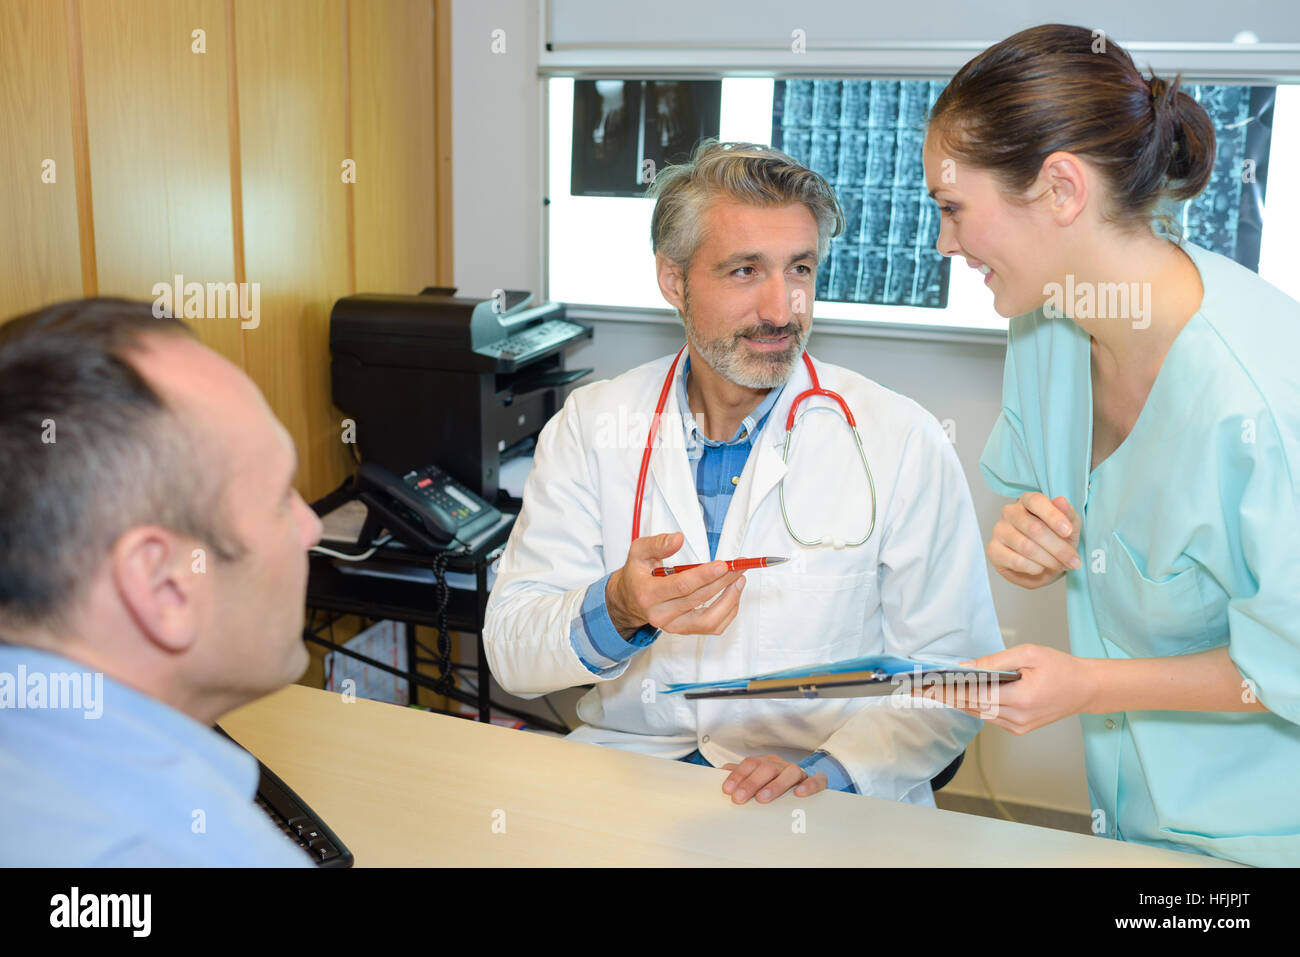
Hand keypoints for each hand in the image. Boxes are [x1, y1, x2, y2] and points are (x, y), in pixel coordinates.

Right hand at [606, 532, 744, 638]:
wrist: (630, 599)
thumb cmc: (637, 574)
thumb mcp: (638, 552)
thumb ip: (657, 543)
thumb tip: (678, 539)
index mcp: (648, 594)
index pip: (681, 586)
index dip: (704, 575)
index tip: (723, 565)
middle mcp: (660, 614)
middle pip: (699, 599)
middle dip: (723, 580)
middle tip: (738, 565)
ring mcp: (674, 625)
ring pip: (710, 620)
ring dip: (730, 599)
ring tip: (739, 579)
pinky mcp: (685, 630)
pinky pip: (713, 627)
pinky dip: (728, 611)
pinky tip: (733, 593)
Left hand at [720, 754, 827, 804]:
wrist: (802, 785)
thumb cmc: (773, 784)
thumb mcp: (756, 780)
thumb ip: (740, 776)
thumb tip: (720, 773)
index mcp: (765, 763)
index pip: (749, 764)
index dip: (738, 776)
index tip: (727, 790)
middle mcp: (780, 765)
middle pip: (766, 768)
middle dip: (751, 783)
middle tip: (739, 799)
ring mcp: (798, 773)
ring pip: (790, 772)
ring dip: (775, 785)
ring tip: (763, 799)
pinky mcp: (815, 782)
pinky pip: (817, 780)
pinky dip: (810, 785)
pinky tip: (799, 794)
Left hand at [923, 644, 1099, 734]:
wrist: (1086, 689)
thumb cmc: (1062, 668)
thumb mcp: (1029, 654)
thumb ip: (995, 661)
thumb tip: (966, 667)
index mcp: (1021, 698)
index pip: (974, 695)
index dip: (948, 690)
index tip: (927, 685)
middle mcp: (1018, 717)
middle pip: (972, 705)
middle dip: (945, 695)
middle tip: (920, 688)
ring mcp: (1018, 726)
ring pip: (978, 713)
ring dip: (956, 701)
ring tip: (932, 689)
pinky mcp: (1018, 728)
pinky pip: (989, 716)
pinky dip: (973, 705)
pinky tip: (958, 695)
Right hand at [987, 492, 1080, 588]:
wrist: (1043, 564)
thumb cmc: (1055, 540)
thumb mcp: (1070, 527)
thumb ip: (1067, 514)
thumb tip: (1061, 501)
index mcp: (1027, 500)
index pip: (1036, 501)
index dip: (1053, 516)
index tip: (1068, 531)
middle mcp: (1009, 512)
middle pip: (1034, 528)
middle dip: (1058, 548)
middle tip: (1072, 560)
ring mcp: (999, 530)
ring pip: (1026, 547)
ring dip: (1048, 560)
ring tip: (1058, 565)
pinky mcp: (993, 550)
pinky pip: (1016, 561)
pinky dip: (1034, 568)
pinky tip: (1040, 568)